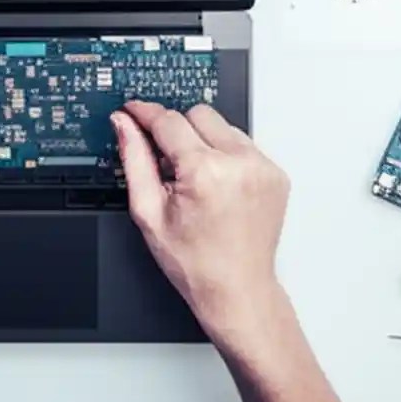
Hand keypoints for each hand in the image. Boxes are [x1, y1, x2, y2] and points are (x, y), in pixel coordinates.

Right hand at [112, 101, 289, 323]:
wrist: (237, 289)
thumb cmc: (194, 262)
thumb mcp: (149, 212)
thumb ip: (134, 160)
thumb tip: (125, 126)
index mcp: (205, 172)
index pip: (169, 121)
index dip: (145, 114)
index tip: (133, 111)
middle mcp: (240, 163)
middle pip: (198, 114)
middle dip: (177, 131)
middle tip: (168, 165)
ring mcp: (263, 167)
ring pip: (222, 126)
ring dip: (204, 142)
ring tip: (196, 181)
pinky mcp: (275, 174)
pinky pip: (243, 145)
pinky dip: (226, 156)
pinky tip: (217, 185)